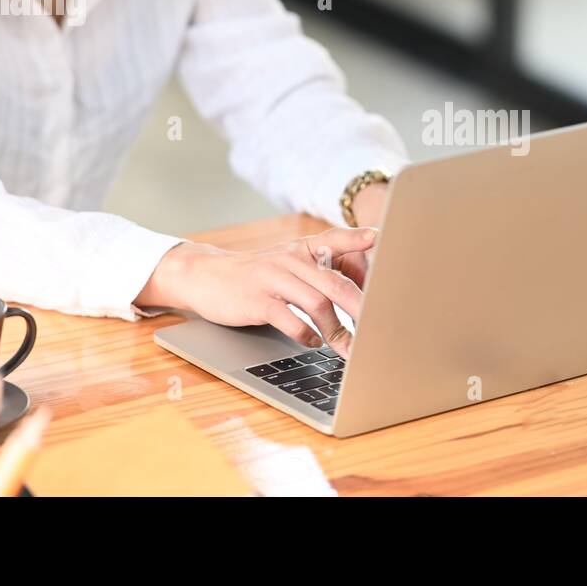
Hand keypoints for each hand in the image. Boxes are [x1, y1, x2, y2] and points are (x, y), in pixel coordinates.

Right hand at [136, 227, 378, 356]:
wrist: (207, 276)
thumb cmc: (259, 275)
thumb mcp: (290, 264)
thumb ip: (322, 273)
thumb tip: (362, 295)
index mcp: (304, 248)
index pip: (336, 239)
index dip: (358, 238)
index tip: (379, 239)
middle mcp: (291, 259)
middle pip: (335, 283)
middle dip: (362, 308)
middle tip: (380, 328)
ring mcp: (274, 278)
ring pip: (317, 303)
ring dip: (337, 330)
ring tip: (348, 348)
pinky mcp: (257, 300)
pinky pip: (289, 319)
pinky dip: (306, 335)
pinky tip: (313, 342)